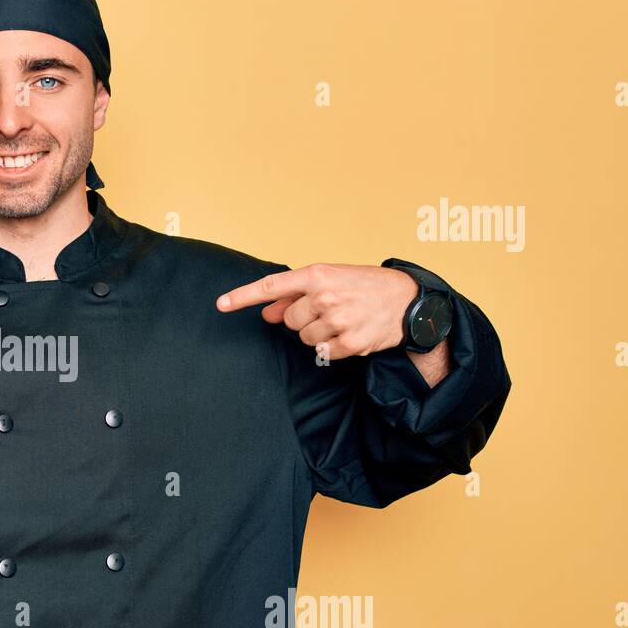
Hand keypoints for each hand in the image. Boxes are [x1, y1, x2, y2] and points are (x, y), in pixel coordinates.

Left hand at [215, 263, 418, 360]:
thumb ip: (295, 295)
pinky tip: (350, 333)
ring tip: (342, 320)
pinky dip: (332, 347)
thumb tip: (266, 313)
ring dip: (317, 333)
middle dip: (302, 318)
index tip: (220, 304)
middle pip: (288, 320)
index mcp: (318, 275)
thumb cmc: (363, 286)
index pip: (272, 286)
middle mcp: (325, 296)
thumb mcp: (330, 281)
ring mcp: (337, 320)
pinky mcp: (349, 343)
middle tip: (328, 309)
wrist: (406, 300)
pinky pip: (322, 352)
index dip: (243, 297)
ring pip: (304, 338)